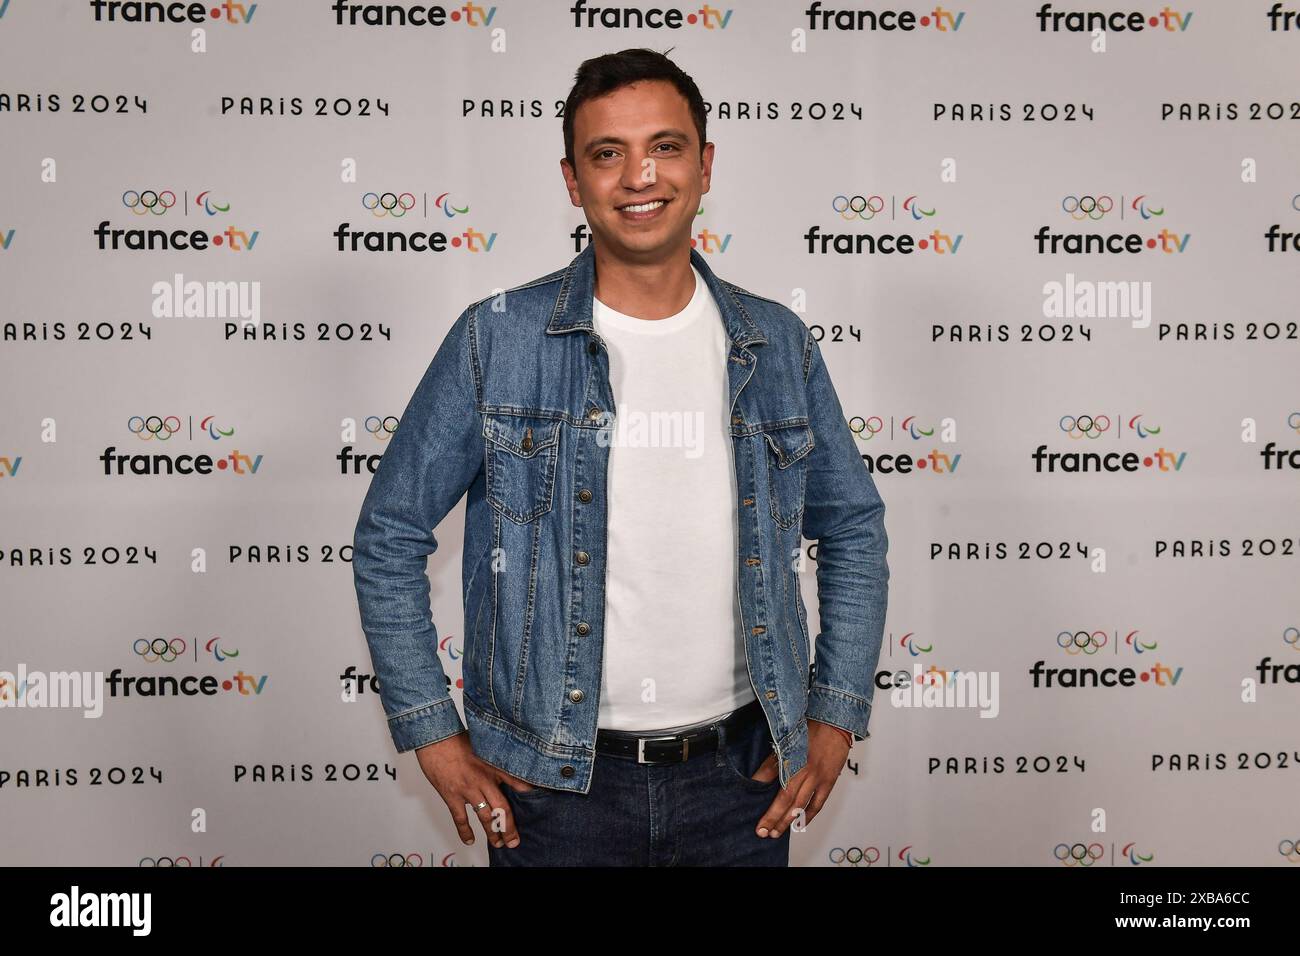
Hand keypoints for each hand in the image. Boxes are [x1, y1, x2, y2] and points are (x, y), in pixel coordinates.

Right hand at [413, 731, 537, 849]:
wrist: (436, 738)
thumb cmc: (458, 739)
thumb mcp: (485, 745)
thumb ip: (497, 757)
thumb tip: (507, 764)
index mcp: (494, 766)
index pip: (518, 783)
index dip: (530, 795)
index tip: (539, 805)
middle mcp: (484, 780)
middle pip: (502, 809)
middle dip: (509, 827)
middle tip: (515, 841)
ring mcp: (468, 790)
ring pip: (484, 817)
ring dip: (492, 833)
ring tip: (498, 843)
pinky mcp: (452, 796)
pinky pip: (460, 818)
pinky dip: (465, 831)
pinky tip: (469, 840)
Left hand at [752, 719, 852, 838]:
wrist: (835, 722)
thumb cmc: (809, 727)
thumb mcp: (786, 740)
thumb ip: (771, 762)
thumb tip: (755, 780)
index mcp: (791, 759)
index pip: (772, 785)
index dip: (764, 804)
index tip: (758, 821)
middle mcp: (804, 770)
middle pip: (786, 800)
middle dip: (774, 819)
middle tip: (763, 833)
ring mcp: (818, 777)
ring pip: (801, 805)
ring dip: (788, 821)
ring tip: (777, 832)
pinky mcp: (829, 781)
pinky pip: (818, 803)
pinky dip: (808, 815)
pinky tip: (800, 824)